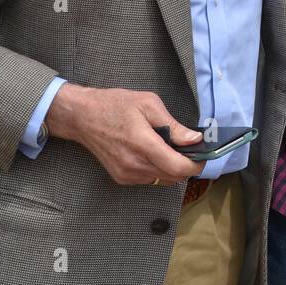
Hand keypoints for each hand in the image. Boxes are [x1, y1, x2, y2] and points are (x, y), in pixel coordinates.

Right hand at [45, 83, 201, 185]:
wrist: (82, 117)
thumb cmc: (115, 105)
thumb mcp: (149, 104)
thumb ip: (173, 125)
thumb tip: (194, 139)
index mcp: (142, 144)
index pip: (177, 167)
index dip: (196, 164)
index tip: (203, 155)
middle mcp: (134, 164)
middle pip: (173, 177)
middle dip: (186, 165)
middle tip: (188, 148)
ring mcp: (126, 174)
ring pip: (163, 180)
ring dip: (172, 168)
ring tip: (169, 148)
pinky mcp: (121, 178)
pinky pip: (150, 179)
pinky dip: (159, 170)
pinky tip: (154, 154)